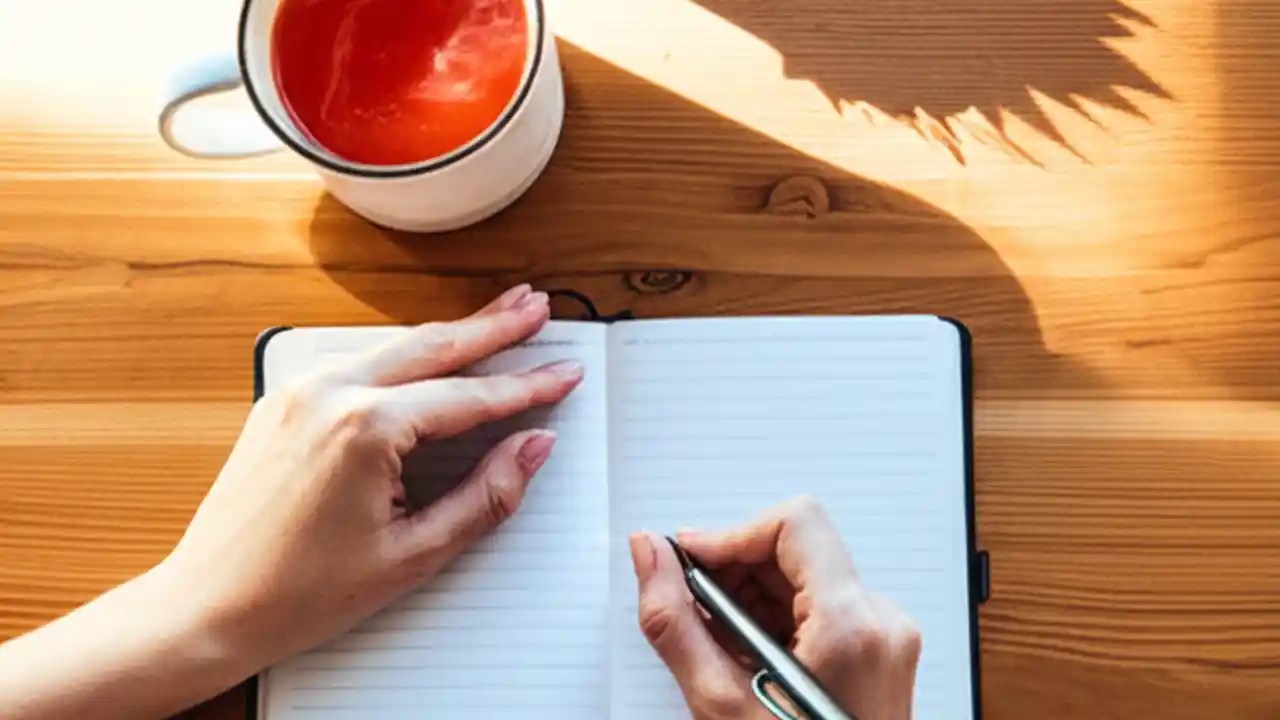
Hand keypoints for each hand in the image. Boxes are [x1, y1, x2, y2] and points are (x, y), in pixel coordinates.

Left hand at [166, 284, 582, 672]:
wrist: (207, 606)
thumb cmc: (298, 593)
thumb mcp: (412, 554)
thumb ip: (485, 495)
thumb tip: (532, 448)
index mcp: (364, 429)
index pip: (469, 396)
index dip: (527, 385)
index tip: (564, 373)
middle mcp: (329, 393)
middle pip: (434, 345)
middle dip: (493, 326)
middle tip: (537, 307)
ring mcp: (300, 392)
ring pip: (396, 346)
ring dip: (451, 333)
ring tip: (497, 320)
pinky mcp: (283, 402)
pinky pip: (359, 362)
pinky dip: (406, 354)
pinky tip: (431, 352)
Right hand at [628, 497, 921, 719]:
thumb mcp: (720, 707)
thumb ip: (675, 622)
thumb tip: (649, 555)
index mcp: (851, 625)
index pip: (793, 523)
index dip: (730, 534)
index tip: (688, 559)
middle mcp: (881, 621)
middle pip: (797, 547)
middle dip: (734, 570)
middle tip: (693, 610)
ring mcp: (885, 638)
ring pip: (805, 577)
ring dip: (750, 599)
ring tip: (718, 649)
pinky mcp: (879, 652)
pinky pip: (820, 607)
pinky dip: (774, 621)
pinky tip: (746, 662)